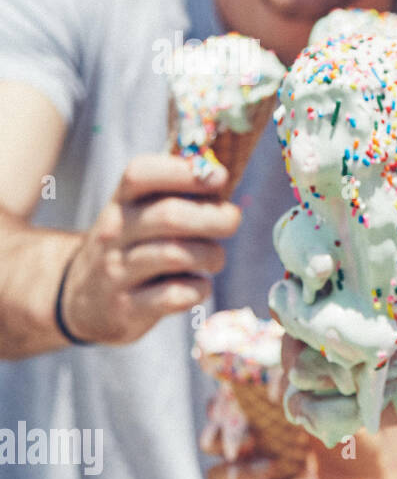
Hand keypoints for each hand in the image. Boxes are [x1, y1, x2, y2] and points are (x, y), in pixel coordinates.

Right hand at [62, 154, 240, 343]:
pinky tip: (198, 286)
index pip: (140, 174)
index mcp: (121, 202)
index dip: (184, 171)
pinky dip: (198, 289)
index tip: (220, 177)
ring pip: (175, 255)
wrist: (83, 300)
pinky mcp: (126, 307)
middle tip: (232, 221)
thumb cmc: (133, 247)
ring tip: (215, 258)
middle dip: (214, 217)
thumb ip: (177, 194)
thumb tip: (221, 176)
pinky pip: (174, 296)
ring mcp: (117, 271)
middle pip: (169, 216)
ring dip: (211, 255)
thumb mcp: (140, 214)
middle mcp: (114, 233)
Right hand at [276, 159, 396, 436]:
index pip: (297, 243)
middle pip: (285, 308)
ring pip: (294, 362)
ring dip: (343, 372)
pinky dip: (335, 410)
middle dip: (317, 326)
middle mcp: (316, 302)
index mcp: (341, 258)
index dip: (302, 254)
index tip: (324, 267)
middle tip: (360, 340)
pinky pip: (303, 406)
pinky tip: (372, 404)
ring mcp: (314, 350)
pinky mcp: (323, 392)